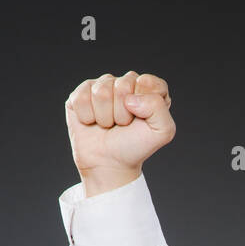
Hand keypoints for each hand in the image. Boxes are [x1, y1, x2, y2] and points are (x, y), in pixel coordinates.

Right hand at [64, 70, 174, 195]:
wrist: (109, 163)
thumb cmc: (135, 146)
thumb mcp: (162, 132)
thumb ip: (159, 108)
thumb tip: (129, 98)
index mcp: (149, 89)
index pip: (147, 82)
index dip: (144, 104)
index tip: (142, 120)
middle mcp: (126, 83)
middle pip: (122, 86)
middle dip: (122, 113)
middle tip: (122, 125)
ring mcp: (102, 86)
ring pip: (100, 92)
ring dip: (104, 116)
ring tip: (108, 125)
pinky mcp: (81, 93)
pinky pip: (81, 97)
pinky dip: (87, 116)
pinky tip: (93, 122)